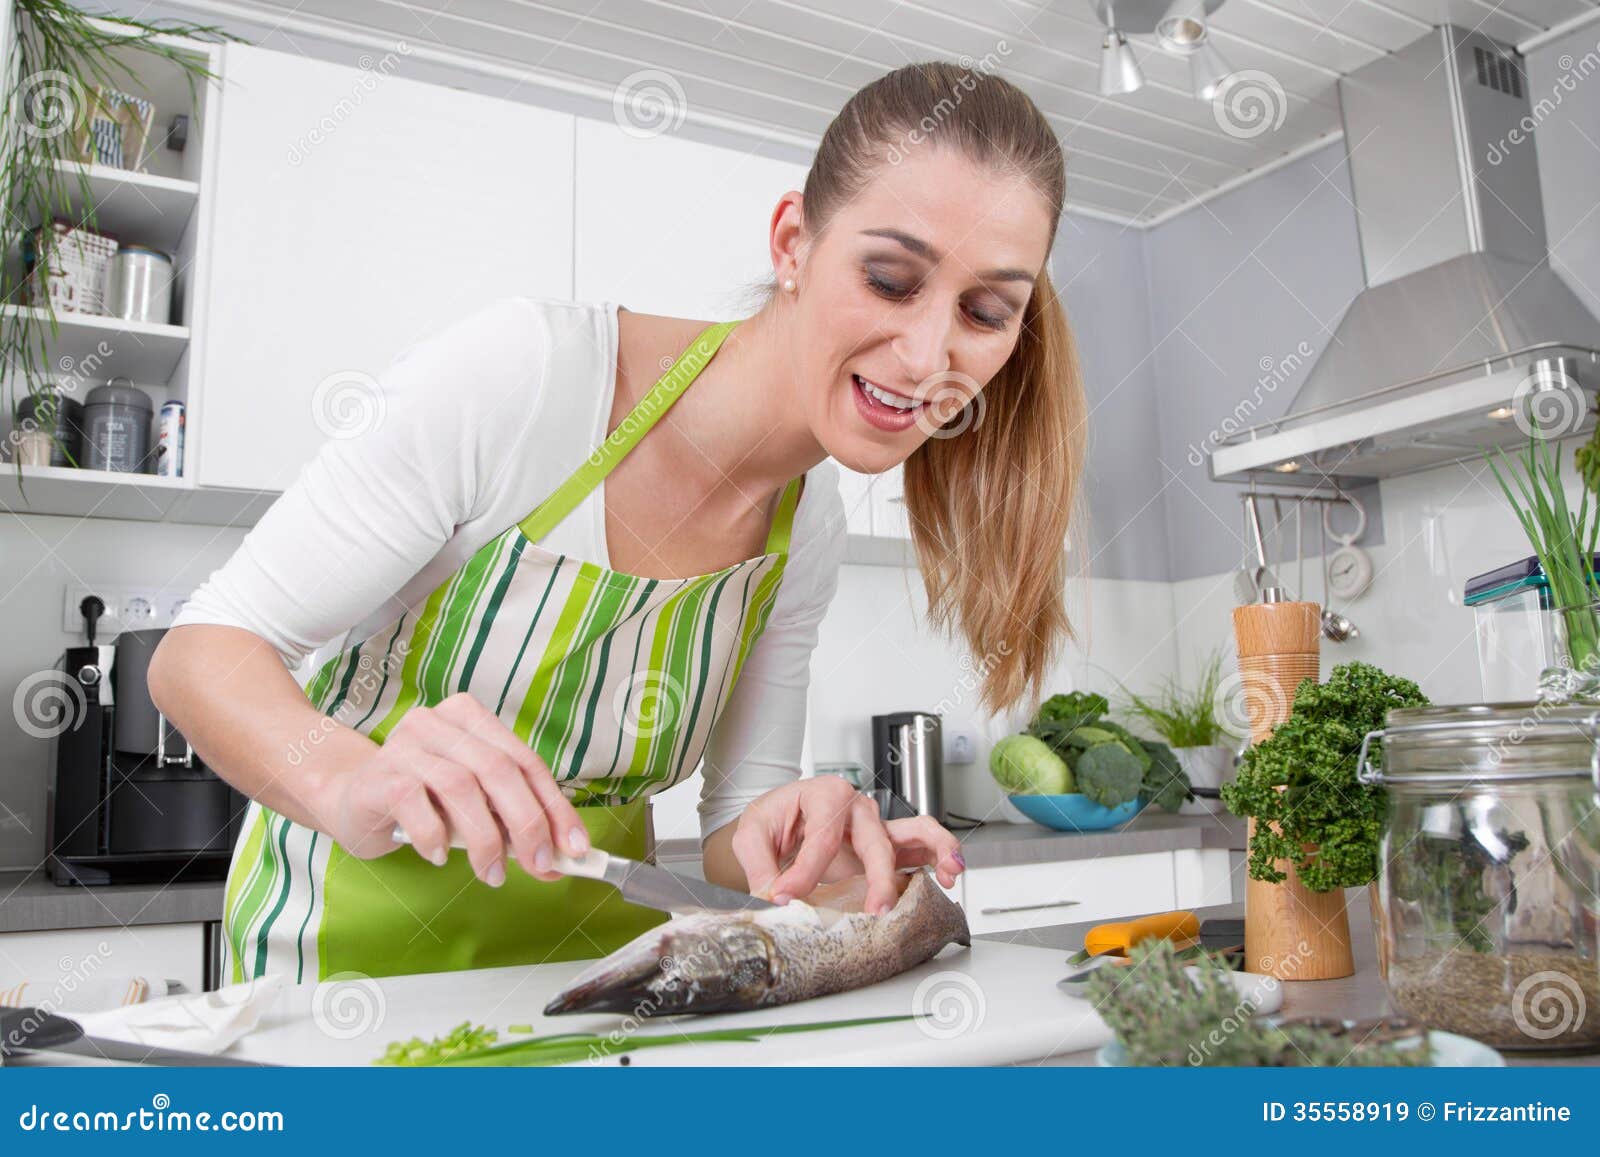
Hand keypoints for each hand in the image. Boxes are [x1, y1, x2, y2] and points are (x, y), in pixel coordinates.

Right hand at [317, 692, 587, 885]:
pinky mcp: (380, 774)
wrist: (349, 797)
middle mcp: (441, 723)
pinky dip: (436, 836)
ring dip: (485, 839)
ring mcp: (407, 744)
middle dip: (528, 823)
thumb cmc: (422, 801)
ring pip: (462, 787)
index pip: (527, 762)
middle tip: (540, 865)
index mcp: (473, 719)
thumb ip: (513, 823)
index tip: (575, 847)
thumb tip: (560, 859)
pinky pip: (417, 804)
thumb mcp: (475, 806)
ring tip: (492, 872)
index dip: (556, 807)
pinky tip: (439, 855)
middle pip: (500, 770)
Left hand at [730, 778, 964, 914]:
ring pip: (917, 830)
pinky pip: (921, 848)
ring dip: (936, 850)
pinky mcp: (887, 849)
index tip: (785, 898)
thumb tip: (774, 898)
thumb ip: (760, 866)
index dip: (805, 872)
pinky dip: (939, 858)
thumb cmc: (775, 819)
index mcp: (825, 795)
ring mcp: (877, 828)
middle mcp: (857, 808)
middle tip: (874, 908)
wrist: (782, 820)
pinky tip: (948, 876)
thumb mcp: (754, 835)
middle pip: (875, 839)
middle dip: (878, 876)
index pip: (823, 838)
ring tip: (949, 872)